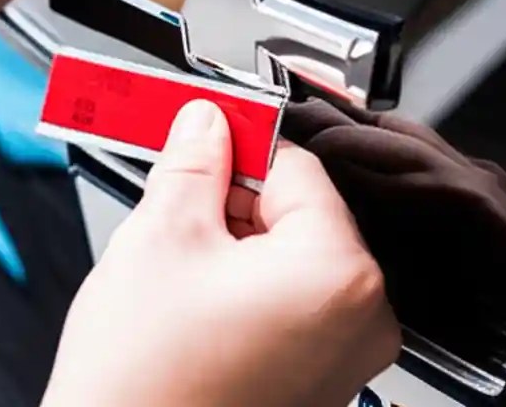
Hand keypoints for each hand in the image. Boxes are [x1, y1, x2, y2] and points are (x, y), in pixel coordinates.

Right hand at [43, 101, 400, 406]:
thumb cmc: (144, 389)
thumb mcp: (159, 240)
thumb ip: (192, 164)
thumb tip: (205, 125)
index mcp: (338, 273)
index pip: (297, 165)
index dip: (238, 145)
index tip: (202, 135)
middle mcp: (362, 319)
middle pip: (300, 214)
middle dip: (236, 201)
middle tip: (177, 201)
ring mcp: (345, 358)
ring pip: (292, 261)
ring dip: (237, 246)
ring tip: (179, 266)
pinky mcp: (320, 384)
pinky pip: (292, 307)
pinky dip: (247, 291)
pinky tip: (196, 303)